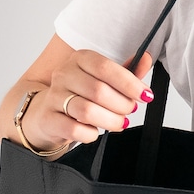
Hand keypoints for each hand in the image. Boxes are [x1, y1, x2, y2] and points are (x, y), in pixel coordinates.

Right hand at [19, 45, 153, 150]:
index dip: (129, 84)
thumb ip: (126, 72)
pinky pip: (75, 129)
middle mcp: (64, 74)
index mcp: (80, 59)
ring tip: (118, 122)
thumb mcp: (104, 80)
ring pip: (87, 111)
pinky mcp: (49, 119)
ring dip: (110, 121)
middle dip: (122, 105)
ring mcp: (53, 96)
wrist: (47, 112)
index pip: (105, 68)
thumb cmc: (81, 94)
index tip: (145, 96)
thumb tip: (146, 59)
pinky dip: (91, 134)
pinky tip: (95, 130)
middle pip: (99, 91)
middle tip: (129, 111)